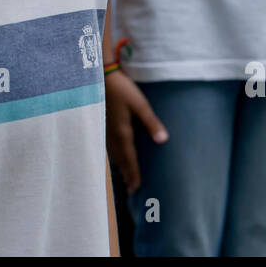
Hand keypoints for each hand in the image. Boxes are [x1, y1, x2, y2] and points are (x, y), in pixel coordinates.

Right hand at [104, 70, 167, 192]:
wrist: (102, 77)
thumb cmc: (122, 89)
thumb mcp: (140, 104)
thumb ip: (151, 122)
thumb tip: (163, 140)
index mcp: (122, 133)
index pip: (130, 159)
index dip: (133, 174)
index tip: (136, 188)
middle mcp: (112, 136)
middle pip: (120, 160)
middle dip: (126, 174)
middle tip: (132, 189)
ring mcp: (105, 130)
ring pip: (114, 154)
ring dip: (120, 166)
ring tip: (125, 177)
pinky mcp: (103, 124)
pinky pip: (109, 146)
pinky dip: (115, 155)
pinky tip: (117, 155)